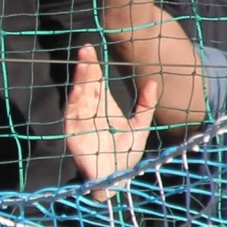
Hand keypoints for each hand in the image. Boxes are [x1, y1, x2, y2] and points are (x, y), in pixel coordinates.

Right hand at [64, 45, 158, 201]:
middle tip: (85, 50)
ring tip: (83, 65)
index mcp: (103, 105)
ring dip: (79, 80)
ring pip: (78, 95)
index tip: (90, 48)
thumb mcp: (140, 126)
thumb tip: (153, 82)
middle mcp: (89, 109)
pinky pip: (72, 114)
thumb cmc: (126, 153)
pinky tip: (78, 90)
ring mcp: (80, 120)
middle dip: (85, 67)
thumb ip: (146, 105)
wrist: (117, 178)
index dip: (93, 65)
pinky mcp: (73, 133)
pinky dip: (74, 101)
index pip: (96, 80)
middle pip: (86, 83)